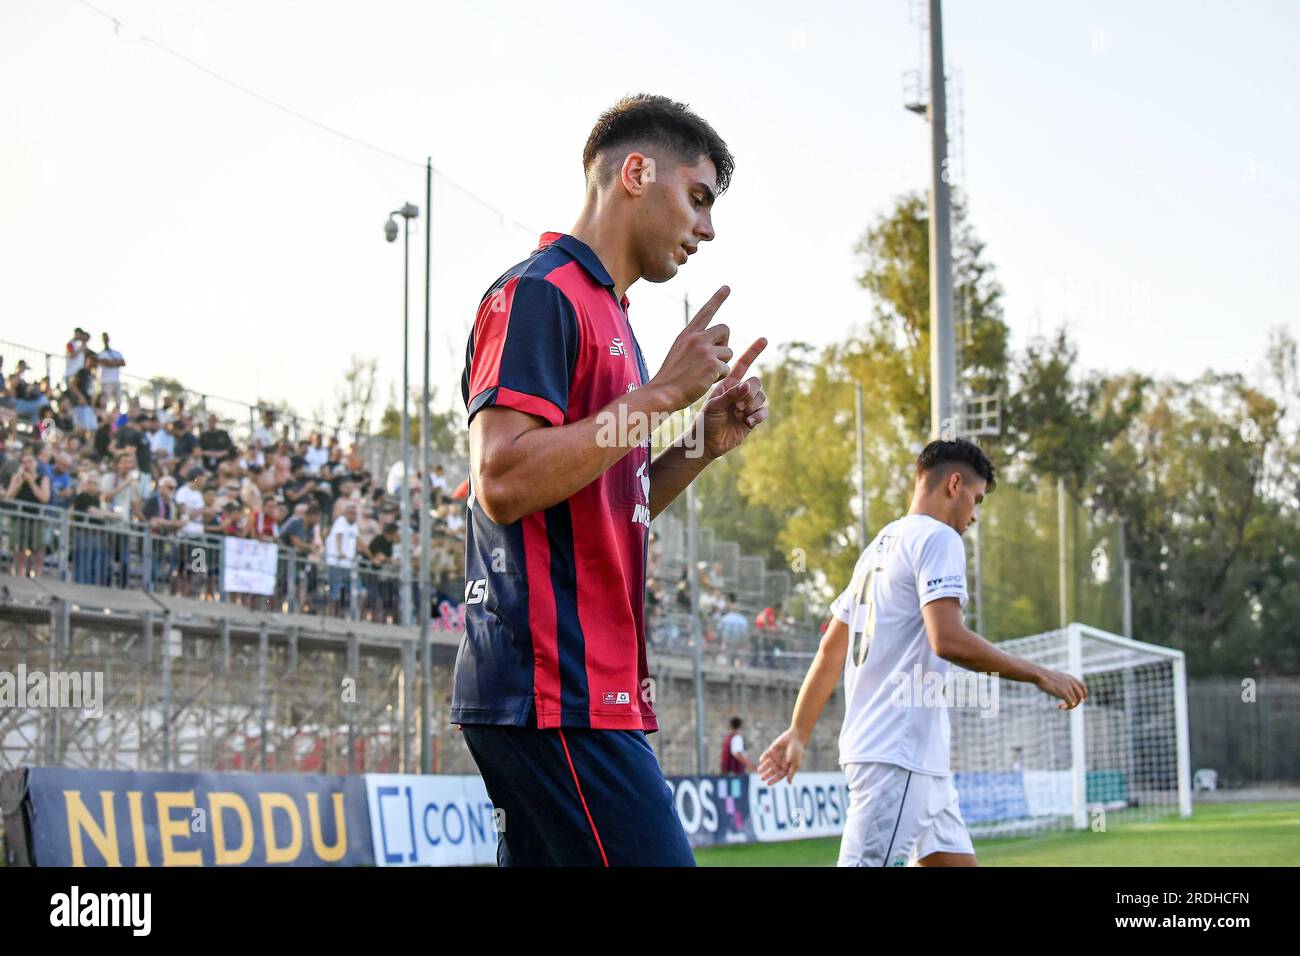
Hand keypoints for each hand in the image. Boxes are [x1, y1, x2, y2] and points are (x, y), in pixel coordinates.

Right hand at [647, 286, 734, 409]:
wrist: (663, 392)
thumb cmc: (671, 378)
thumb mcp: (679, 352)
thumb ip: (694, 344)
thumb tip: (715, 343)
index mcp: (688, 334)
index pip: (705, 312)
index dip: (717, 299)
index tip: (727, 287)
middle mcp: (697, 338)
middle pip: (725, 329)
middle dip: (725, 343)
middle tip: (715, 358)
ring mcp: (705, 350)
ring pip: (728, 352)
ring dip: (721, 364)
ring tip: (704, 374)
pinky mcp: (712, 364)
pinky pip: (726, 369)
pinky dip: (718, 378)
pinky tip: (704, 381)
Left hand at [695, 337, 767, 460]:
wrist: (707, 442)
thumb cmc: (705, 421)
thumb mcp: (714, 405)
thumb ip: (731, 394)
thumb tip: (749, 384)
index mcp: (729, 384)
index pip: (743, 364)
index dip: (754, 351)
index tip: (764, 339)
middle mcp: (739, 392)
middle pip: (756, 382)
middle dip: (750, 393)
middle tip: (737, 406)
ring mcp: (747, 405)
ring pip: (761, 397)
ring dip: (752, 406)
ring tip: (739, 415)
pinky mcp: (752, 418)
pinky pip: (764, 411)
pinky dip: (758, 416)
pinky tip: (748, 422)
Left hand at [758, 727, 805, 784]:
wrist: (795, 738)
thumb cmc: (797, 751)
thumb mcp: (795, 763)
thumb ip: (791, 773)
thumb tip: (789, 783)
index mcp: (786, 768)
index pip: (778, 776)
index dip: (773, 780)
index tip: (767, 784)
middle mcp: (780, 763)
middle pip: (772, 771)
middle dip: (767, 775)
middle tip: (761, 778)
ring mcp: (775, 756)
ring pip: (768, 764)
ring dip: (763, 767)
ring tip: (759, 771)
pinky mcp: (772, 750)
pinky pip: (766, 755)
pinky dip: (763, 758)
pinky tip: (761, 760)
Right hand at [1035, 668, 1087, 709]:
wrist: (1039, 675)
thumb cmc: (1044, 677)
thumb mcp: (1056, 677)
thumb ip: (1062, 681)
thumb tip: (1062, 688)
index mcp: (1070, 678)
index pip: (1083, 686)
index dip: (1084, 694)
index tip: (1082, 700)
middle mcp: (1071, 682)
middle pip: (1081, 695)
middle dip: (1077, 703)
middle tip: (1071, 706)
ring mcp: (1068, 687)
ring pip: (1075, 701)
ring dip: (1069, 706)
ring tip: (1060, 706)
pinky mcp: (1064, 693)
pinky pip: (1070, 703)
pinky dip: (1066, 707)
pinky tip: (1059, 706)